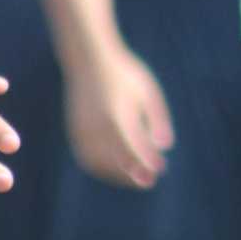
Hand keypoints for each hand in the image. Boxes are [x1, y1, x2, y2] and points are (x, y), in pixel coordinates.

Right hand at [65, 44, 173, 188]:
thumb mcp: (148, 91)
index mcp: (117, 111)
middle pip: (115, 158)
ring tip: (137, 179)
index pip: (133, 144)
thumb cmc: (124, 75)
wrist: (89, 58)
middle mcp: (96, 123)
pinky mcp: (75, 130)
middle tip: (150, 181)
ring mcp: (82, 128)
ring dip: (118, 175)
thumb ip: (158, 118)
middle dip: (133, 173)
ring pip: (99, 163)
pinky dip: (103, 169)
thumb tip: (165, 147)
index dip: (146, 160)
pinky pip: (87, 158)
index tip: (161, 169)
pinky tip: (119, 170)